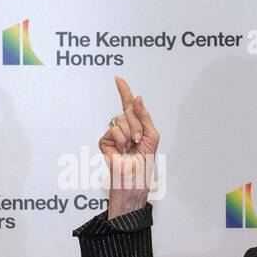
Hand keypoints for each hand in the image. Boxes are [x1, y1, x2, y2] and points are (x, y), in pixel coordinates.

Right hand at [99, 75, 159, 218]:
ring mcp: (112, 134)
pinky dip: (121, 140)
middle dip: (136, 125)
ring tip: (131, 147)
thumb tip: (137, 98)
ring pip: (120, 120)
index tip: (119, 79)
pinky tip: (122, 150)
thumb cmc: (145, 161)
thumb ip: (144, 117)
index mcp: (135, 125)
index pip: (128, 105)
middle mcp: (122, 127)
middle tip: (139, 140)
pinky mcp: (104, 141)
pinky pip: (113, 131)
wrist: (135, 177)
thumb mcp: (152, 136)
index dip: (124, 92)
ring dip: (130, 134)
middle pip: (126, 112)